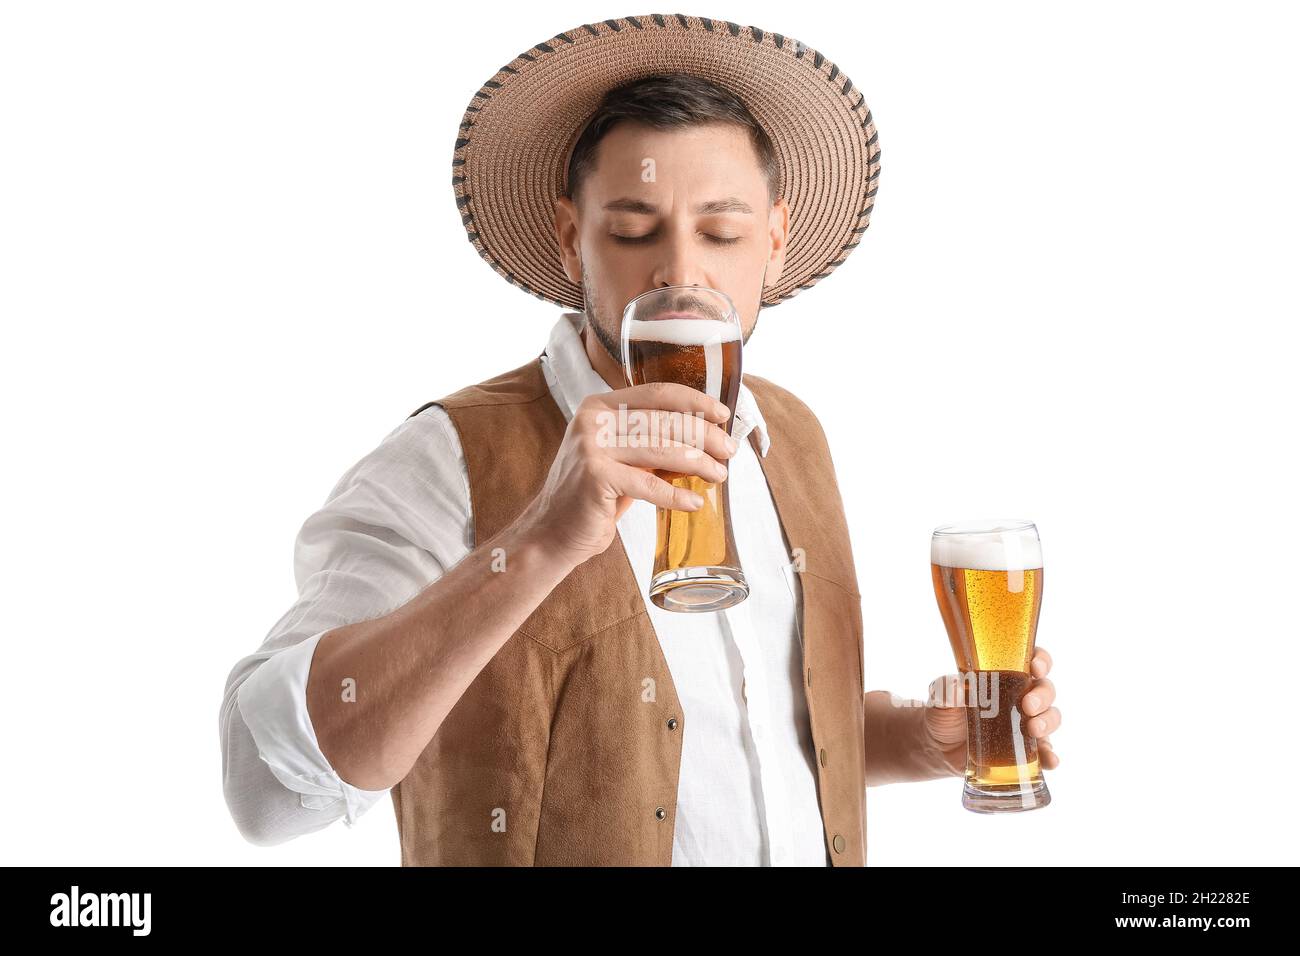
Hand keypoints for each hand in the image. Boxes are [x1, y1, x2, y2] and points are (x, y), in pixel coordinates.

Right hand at [514, 382, 737, 568]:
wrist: (551, 533)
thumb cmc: (593, 497)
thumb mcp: (621, 458)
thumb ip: (650, 442)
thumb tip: (704, 437)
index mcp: (599, 406)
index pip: (656, 393)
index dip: (694, 401)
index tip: (722, 414)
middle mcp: (593, 420)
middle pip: (664, 420)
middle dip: (705, 436)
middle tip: (729, 451)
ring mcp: (591, 447)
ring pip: (661, 449)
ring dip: (698, 463)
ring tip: (719, 475)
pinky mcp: (595, 477)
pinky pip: (649, 484)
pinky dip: (677, 495)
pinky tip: (695, 502)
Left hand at [922, 647, 1061, 774]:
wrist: (939, 749)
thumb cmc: (945, 713)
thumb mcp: (940, 698)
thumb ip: (945, 690)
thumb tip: (955, 687)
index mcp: (1004, 676)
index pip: (1032, 660)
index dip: (1041, 660)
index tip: (1035, 666)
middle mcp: (1021, 696)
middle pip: (1045, 689)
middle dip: (1042, 695)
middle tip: (1027, 705)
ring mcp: (1026, 723)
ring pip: (1051, 716)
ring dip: (1048, 721)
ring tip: (1034, 729)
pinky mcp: (1025, 749)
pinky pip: (1045, 751)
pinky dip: (1050, 755)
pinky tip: (1050, 760)